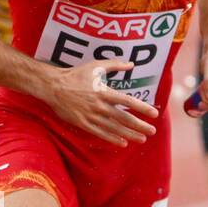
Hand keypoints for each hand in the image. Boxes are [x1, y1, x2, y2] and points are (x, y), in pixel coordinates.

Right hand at [45, 61, 159, 146]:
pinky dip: (112, 138)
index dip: (142, 108)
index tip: (154, 114)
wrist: (53, 86)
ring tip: (142, 139)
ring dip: (129, 134)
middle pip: (123, 118)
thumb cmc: (76, 75)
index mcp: (104, 92)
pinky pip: (100, 133)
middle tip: (152, 131)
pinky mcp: (82, 123)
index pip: (128, 101)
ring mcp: (91, 116)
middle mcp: (99, 106)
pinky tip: (123, 143)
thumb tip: (132, 64)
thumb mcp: (96, 66)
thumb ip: (115, 65)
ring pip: (113, 128)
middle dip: (139, 125)